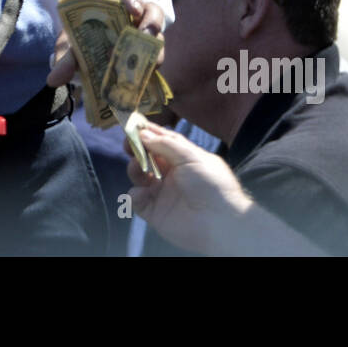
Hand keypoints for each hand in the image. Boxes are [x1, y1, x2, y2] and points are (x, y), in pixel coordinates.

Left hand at [46, 0, 163, 86]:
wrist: (84, 58)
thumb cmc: (79, 39)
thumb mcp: (70, 45)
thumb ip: (65, 57)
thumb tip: (54, 79)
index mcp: (115, 4)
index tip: (133, 10)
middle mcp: (134, 16)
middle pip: (152, 11)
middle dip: (152, 23)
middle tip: (144, 36)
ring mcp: (143, 35)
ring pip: (158, 36)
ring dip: (155, 48)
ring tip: (149, 63)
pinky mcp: (147, 54)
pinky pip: (155, 58)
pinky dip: (151, 67)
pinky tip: (144, 76)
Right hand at [125, 123, 252, 253]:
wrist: (219, 223)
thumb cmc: (211, 185)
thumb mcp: (191, 156)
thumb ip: (166, 144)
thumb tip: (143, 134)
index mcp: (184, 159)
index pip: (163, 141)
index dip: (149, 133)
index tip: (133, 124)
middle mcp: (172, 175)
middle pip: (148, 157)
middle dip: (137, 149)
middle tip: (128, 144)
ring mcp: (163, 193)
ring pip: (140, 176)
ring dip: (134, 168)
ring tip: (138, 167)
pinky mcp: (155, 212)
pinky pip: (137, 200)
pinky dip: (135, 195)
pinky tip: (143, 193)